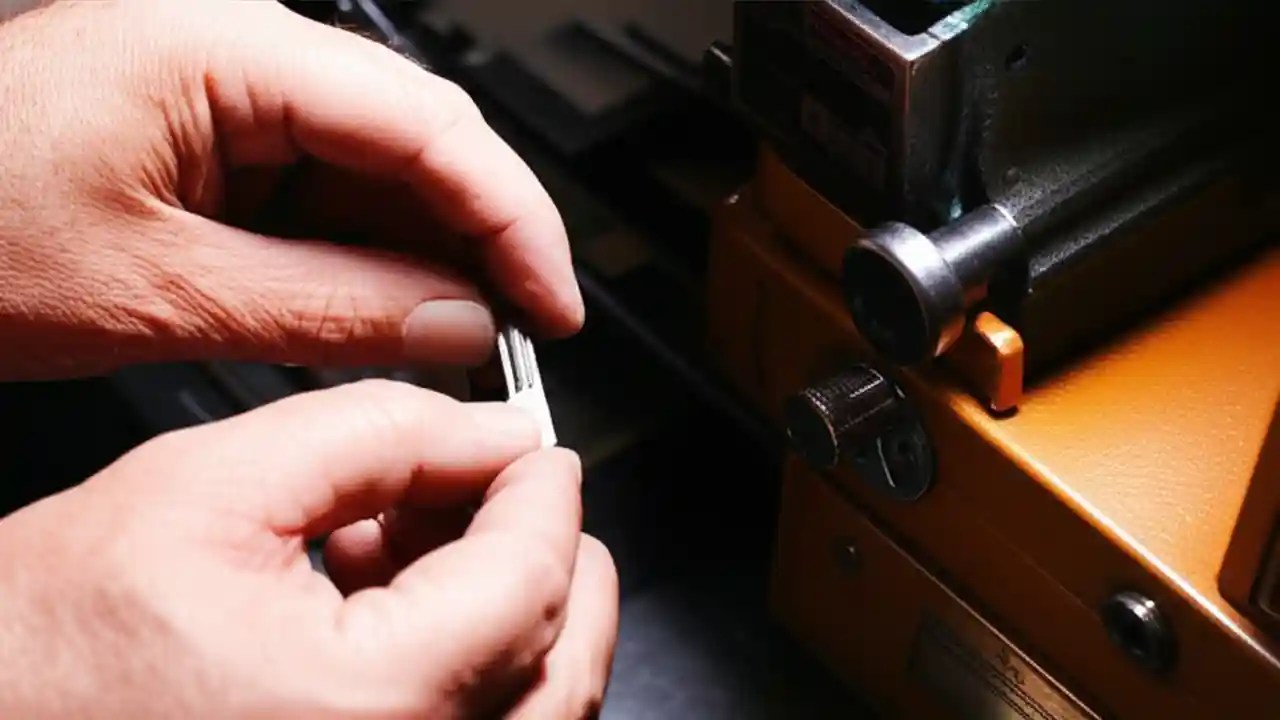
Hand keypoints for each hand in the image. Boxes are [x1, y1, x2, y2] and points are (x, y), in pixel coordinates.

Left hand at [0, 0, 582, 378]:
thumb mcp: (157, 292)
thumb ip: (331, 307)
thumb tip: (458, 321)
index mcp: (226, 47)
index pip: (429, 125)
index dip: (514, 220)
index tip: (553, 303)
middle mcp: (240, 51)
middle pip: (420, 139)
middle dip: (482, 239)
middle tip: (519, 333)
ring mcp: (229, 92)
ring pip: (381, 171)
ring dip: (428, 258)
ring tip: (456, 340)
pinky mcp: (215, 137)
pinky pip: (326, 192)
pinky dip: (367, 259)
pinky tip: (389, 314)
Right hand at [0, 379, 617, 718]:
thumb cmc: (37, 655)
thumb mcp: (209, 488)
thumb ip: (379, 435)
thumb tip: (489, 431)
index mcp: (374, 710)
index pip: (536, 579)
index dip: (543, 490)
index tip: (532, 445)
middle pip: (561, 661)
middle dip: (543, 553)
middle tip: (492, 482)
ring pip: (531, 710)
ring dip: (506, 608)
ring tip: (414, 532)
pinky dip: (463, 665)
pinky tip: (388, 600)